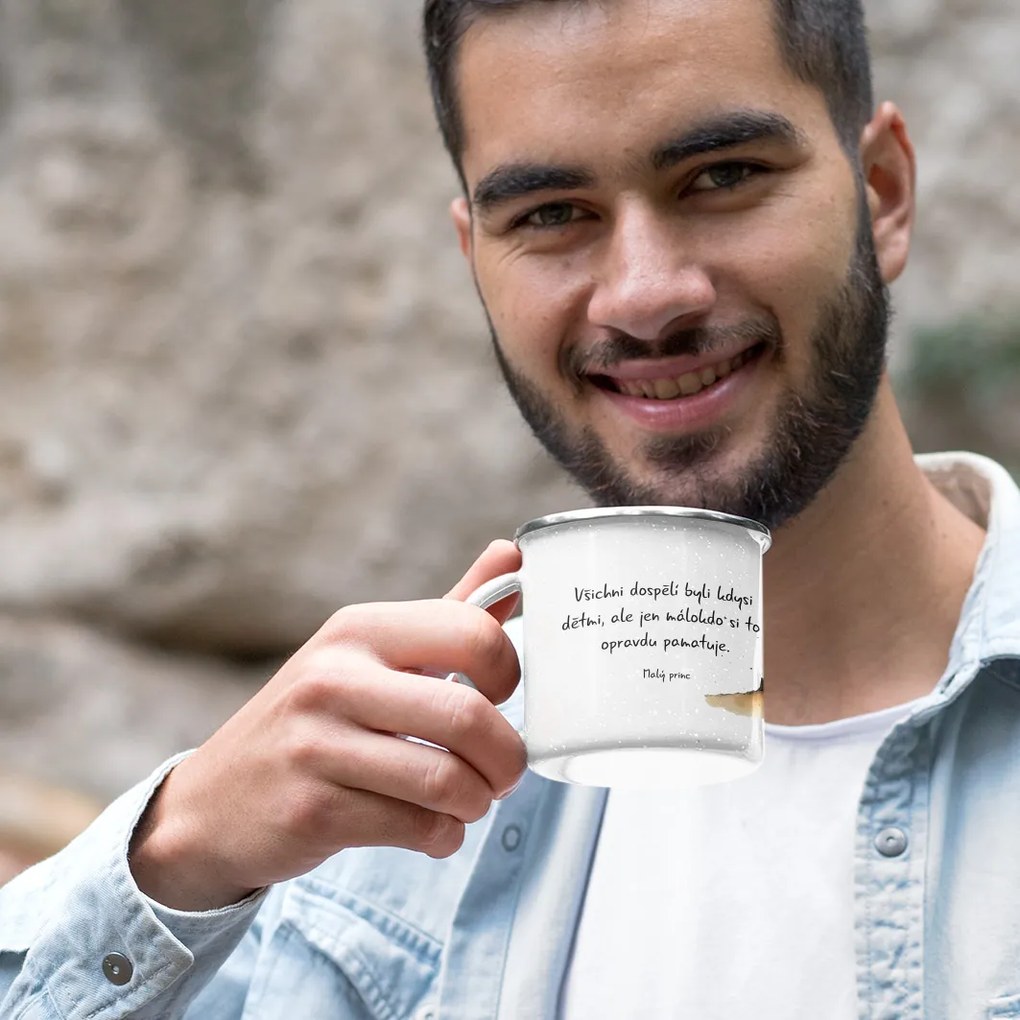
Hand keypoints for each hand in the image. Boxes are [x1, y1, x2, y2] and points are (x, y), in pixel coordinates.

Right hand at [129, 541, 524, 909]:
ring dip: (478, 802)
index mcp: (359, 629)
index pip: (473, 633)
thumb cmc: (316, 719)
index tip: (500, 698)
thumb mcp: (372, 654)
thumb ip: (448, 612)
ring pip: (448, 782)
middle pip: (468, 716)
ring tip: (468, 800)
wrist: (215, 802)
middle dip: (507, 758)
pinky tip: (431, 828)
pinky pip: (419, 830)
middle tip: (503, 771)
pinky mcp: (314, 811)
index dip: (509, 672)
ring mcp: (317, 746)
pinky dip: (444, 836)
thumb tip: (511, 553)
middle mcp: (334, 678)